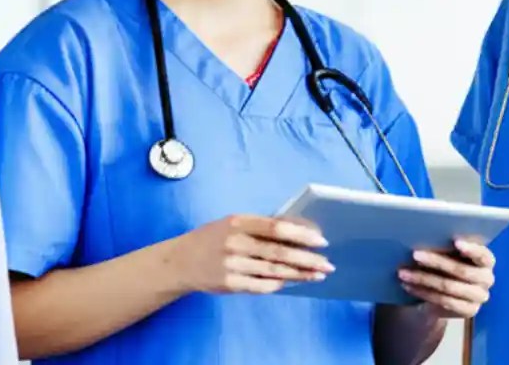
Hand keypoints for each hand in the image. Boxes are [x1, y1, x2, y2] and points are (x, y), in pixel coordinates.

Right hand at [175, 215, 333, 294]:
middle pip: (279, 252)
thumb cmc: (213, 238)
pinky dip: (279, 285)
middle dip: (307, 259)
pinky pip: (261, 286)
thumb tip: (298, 229)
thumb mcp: (232, 223)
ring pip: (274, 271)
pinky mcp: (230, 284)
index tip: (321, 240)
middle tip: (327, 264)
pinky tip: (293, 282)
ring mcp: (232, 265)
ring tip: (317, 275)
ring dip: (299, 274)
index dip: (301, 234)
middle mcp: (236, 243)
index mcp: (239, 222)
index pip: (277, 228)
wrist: (180, 261)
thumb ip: (261, 226)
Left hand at [397, 239, 495, 317]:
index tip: (455, 242)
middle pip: (461, 270)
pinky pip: (443, 301)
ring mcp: (479, 297)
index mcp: (487, 261)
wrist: (446, 294)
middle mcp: (487, 279)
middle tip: (415, 254)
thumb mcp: (450, 254)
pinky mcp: (469, 311)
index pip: (483, 255)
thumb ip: (446, 246)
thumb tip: (425, 236)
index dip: (471, 249)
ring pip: (448, 286)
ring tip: (403, 272)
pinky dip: (423, 292)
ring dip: (423, 279)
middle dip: (436, 262)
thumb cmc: (448, 264)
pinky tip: (408, 286)